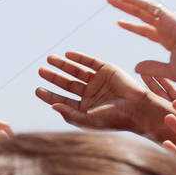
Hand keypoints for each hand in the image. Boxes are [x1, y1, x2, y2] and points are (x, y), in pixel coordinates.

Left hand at [35, 50, 168, 138]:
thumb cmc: (114, 119)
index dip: (49, 95)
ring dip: (63, 64)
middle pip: (67, 83)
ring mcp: (98, 81)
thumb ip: (70, 114)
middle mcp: (90, 94)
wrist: (138, 108)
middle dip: (53, 77)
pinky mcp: (107, 70)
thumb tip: (52, 105)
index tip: (38, 90)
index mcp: (84, 107)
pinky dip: (79, 57)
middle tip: (40, 71)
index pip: (62, 99)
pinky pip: (90, 62)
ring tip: (49, 59)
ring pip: (76, 71)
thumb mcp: (89, 120)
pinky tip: (67, 54)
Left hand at [107, 0, 175, 82]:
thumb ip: (153, 68)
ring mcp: (169, 21)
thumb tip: (136, 67)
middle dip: (126, 8)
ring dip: (127, 1)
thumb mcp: (171, 71)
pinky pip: (149, 6)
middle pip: (141, 15)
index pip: (146, 30)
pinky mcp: (170, 18)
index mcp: (168, 39)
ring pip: (143, 8)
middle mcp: (167, 27)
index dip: (133, 26)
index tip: (119, 22)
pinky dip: (136, 0)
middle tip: (110, 1)